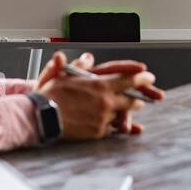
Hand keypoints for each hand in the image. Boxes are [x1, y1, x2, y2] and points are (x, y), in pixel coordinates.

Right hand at [39, 53, 158, 140]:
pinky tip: (124, 128)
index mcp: (99, 85)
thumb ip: (80, 64)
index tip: (149, 76)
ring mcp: (103, 118)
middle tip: (142, 96)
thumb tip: (89, 57)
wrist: (42, 117)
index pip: (127, 79)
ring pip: (123, 115)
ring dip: (128, 112)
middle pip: (131, 99)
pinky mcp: (98, 132)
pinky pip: (114, 130)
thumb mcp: (64, 73)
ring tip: (129, 112)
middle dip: (138, 97)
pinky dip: (120, 127)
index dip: (141, 78)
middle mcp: (105, 102)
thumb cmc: (50, 95)